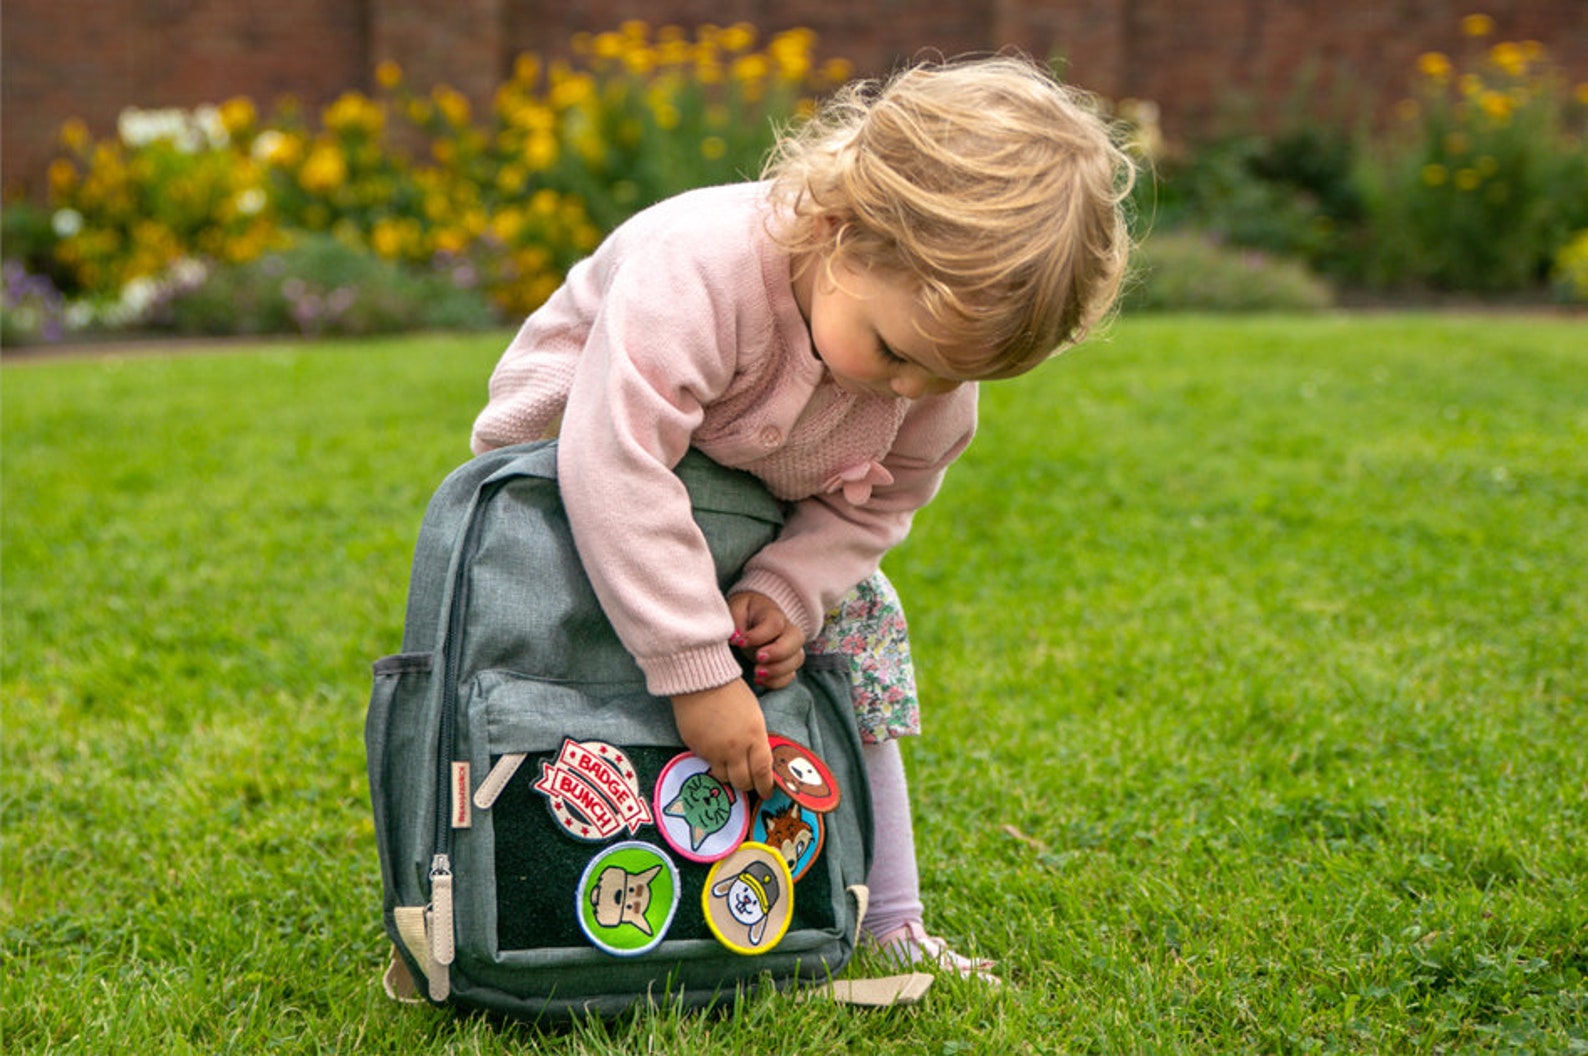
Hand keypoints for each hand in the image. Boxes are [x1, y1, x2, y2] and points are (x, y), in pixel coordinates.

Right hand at [671, 681, 773, 797]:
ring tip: (730, 765)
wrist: (701, 681)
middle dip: (747, 784)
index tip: (766, 792)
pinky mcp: (696, 748)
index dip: (765, 786)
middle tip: (748, 781)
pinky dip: (713, 760)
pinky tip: (714, 747)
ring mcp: (713, 750)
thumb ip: (756, 738)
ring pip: (723, 776)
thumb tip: (756, 758)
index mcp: (754, 736)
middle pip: (742, 781)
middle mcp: (734, 748)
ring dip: (729, 774)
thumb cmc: (732, 692)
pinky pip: (707, 763)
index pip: (762, 771)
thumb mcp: (754, 715)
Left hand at [728, 591, 805, 689]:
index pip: (775, 624)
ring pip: (797, 659)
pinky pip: (790, 675)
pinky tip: (759, 680)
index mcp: (772, 614)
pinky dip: (776, 682)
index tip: (739, 643)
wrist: (752, 620)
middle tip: (758, 658)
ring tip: (756, 674)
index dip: (758, 636)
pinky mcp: (786, 664)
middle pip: (796, 639)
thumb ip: (734, 619)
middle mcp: (786, 630)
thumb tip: (736, 637)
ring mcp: (790, 648)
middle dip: (779, 652)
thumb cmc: (743, 614)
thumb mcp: (735, 609)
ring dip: (778, 670)